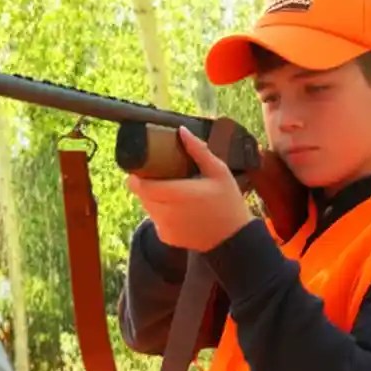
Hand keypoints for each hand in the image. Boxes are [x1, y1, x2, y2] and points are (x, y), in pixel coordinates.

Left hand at [125, 126, 254, 252]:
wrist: (234, 239)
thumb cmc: (228, 202)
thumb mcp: (219, 172)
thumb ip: (198, 151)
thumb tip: (182, 130)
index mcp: (178, 194)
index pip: (141, 186)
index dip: (135, 176)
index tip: (141, 167)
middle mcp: (167, 213)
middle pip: (141, 195)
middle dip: (146, 184)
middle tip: (160, 176)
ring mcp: (165, 227)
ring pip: (147, 207)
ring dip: (153, 197)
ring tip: (172, 191)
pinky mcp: (166, 237)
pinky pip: (155, 220)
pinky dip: (161, 212)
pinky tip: (179, 208)